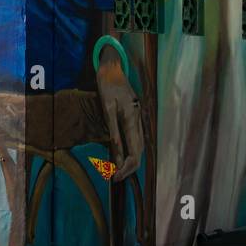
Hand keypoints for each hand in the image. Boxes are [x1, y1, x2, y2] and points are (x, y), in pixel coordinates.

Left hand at [95, 51, 143, 180]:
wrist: (112, 68)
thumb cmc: (107, 86)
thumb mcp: (107, 108)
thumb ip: (113, 132)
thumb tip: (117, 155)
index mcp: (132, 120)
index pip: (134, 153)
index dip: (126, 168)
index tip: (114, 177)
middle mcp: (138, 121)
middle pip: (139, 152)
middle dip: (128, 168)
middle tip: (113, 178)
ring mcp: (138, 118)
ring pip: (138, 146)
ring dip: (129, 161)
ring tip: (115, 171)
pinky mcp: (134, 116)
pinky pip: (134, 138)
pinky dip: (128, 150)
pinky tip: (120, 155)